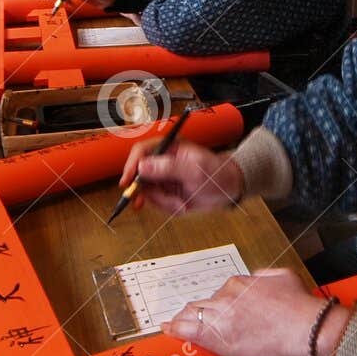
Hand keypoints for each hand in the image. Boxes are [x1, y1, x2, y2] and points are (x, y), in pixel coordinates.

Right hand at [119, 139, 242, 212]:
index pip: (141, 152)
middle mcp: (163, 162)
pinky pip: (158, 203)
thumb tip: (143, 166)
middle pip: (140, 176)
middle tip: (146, 203)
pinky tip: (182, 205)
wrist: (229, 190)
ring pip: (148, 193)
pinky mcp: (167, 192)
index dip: (131, 166)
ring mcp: (164, 178)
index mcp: (169, 148)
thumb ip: (168, 167)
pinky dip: (168, 207)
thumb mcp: (194, 170)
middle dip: (147, 192)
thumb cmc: (217, 173)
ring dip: (163, 202)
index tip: (127, 182)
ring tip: (180, 204)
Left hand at [164, 268, 351, 355]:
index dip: (215, 304)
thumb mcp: (284, 276)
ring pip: (193, 315)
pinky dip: (175, 329)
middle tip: (192, 320)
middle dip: (197, 312)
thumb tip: (255, 277)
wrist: (307, 329)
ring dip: (185, 320)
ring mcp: (220, 316)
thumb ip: (265, 274)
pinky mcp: (217, 337)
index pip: (219, 292)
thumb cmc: (300, 306)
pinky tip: (167, 330)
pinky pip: (188, 330)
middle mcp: (226, 295)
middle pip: (203, 303)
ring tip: (177, 326)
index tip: (215, 309)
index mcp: (240, 282)